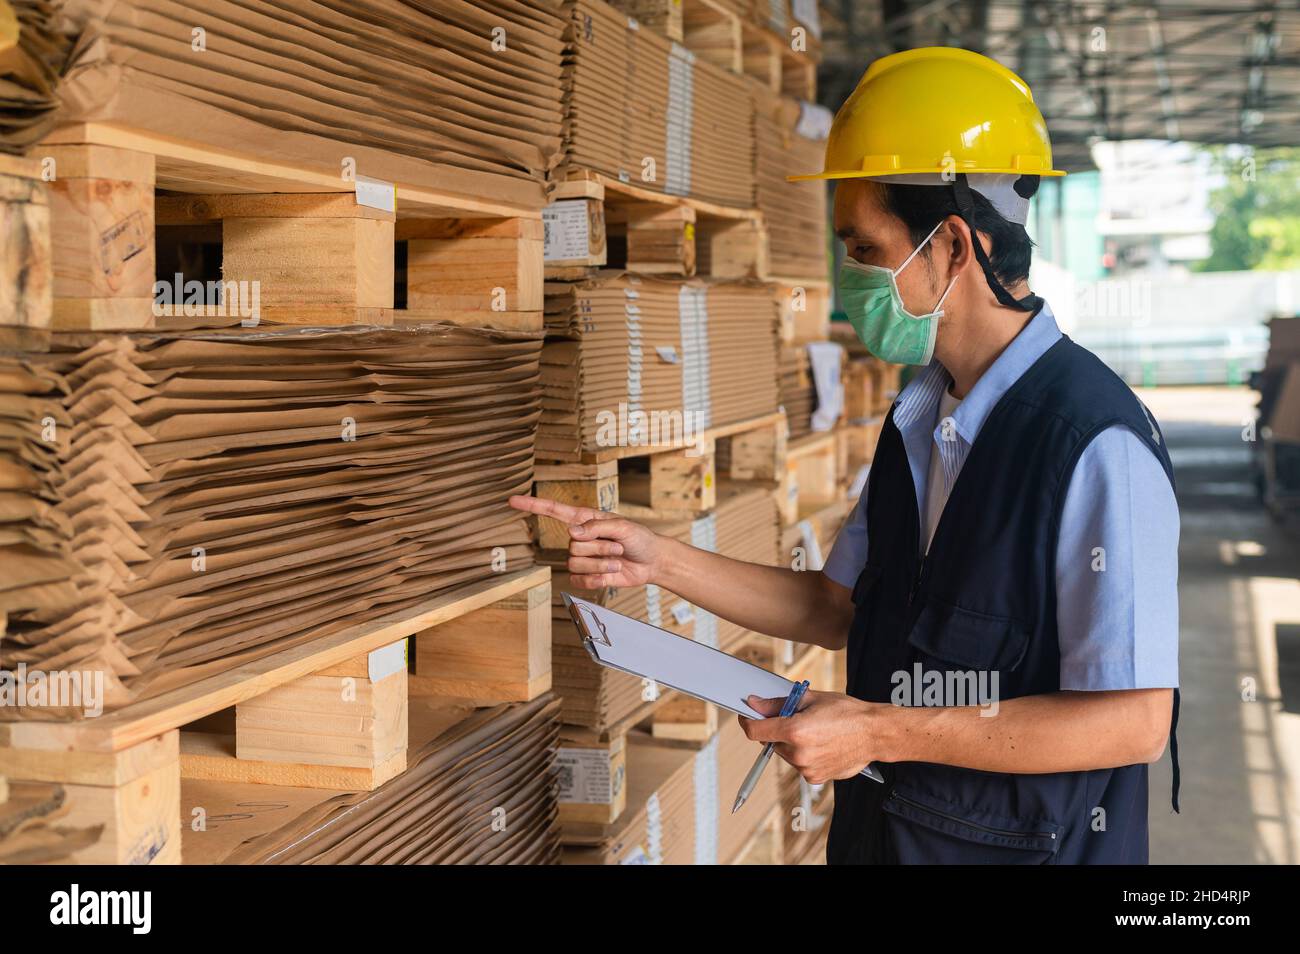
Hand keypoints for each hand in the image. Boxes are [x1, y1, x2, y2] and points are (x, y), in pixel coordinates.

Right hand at [508, 494, 666, 588]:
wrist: (651, 562)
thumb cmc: (639, 539)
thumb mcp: (622, 527)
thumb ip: (597, 527)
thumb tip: (572, 532)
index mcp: (584, 520)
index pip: (553, 511)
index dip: (532, 505)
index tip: (512, 500)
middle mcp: (579, 538)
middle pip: (573, 546)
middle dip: (600, 548)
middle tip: (618, 547)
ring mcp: (582, 558)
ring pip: (576, 564)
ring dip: (601, 564)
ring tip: (617, 560)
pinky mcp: (586, 577)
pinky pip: (579, 581)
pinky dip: (598, 580)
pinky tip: (610, 574)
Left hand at [739, 690, 890, 784]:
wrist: (874, 733)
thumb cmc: (847, 712)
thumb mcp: (810, 698)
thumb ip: (777, 703)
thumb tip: (754, 704)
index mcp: (795, 730)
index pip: (755, 731)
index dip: (748, 721)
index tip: (748, 716)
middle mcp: (798, 753)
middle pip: (770, 742)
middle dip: (778, 730)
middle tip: (798, 719)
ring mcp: (806, 768)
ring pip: (785, 754)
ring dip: (792, 743)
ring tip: (816, 732)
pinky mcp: (815, 778)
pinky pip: (799, 764)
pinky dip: (804, 755)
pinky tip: (822, 745)